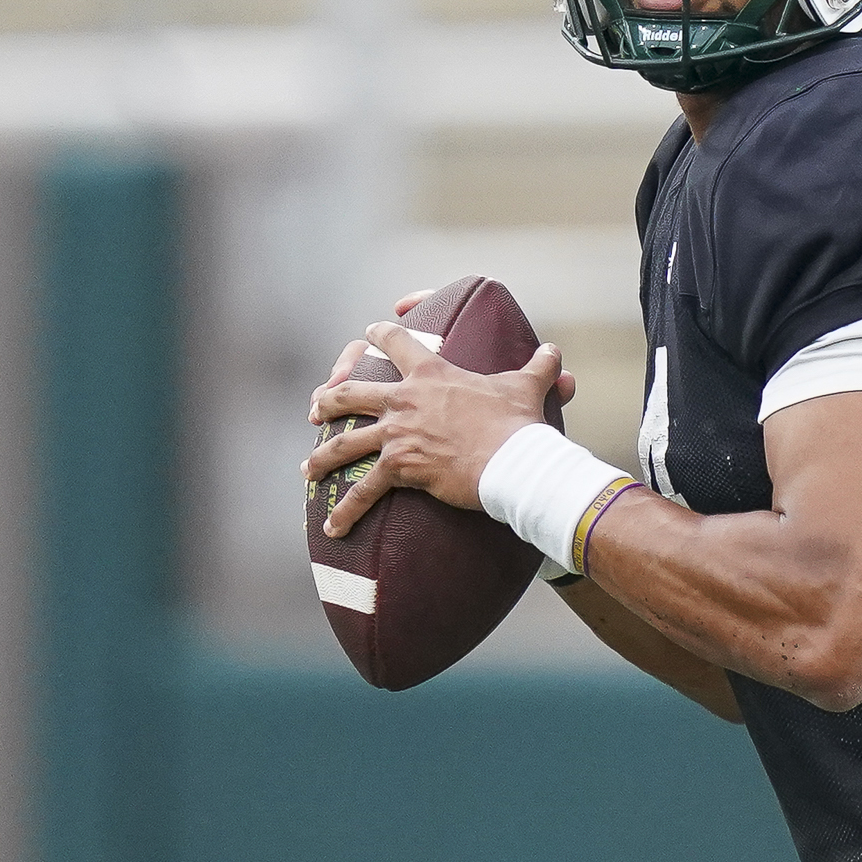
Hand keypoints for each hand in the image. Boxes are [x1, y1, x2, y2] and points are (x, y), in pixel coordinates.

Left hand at [303, 321, 567, 536]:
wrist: (514, 459)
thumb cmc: (518, 422)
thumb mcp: (528, 386)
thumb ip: (539, 366)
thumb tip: (553, 352)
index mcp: (431, 373)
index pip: (396, 342)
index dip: (379, 333)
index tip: (369, 333)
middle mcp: (405, 400)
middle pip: (351, 393)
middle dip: (329, 399)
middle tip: (316, 407)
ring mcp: (398, 434)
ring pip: (344, 442)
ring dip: (322, 456)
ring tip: (308, 468)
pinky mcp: (400, 467)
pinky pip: (364, 491)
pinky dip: (346, 511)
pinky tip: (333, 528)